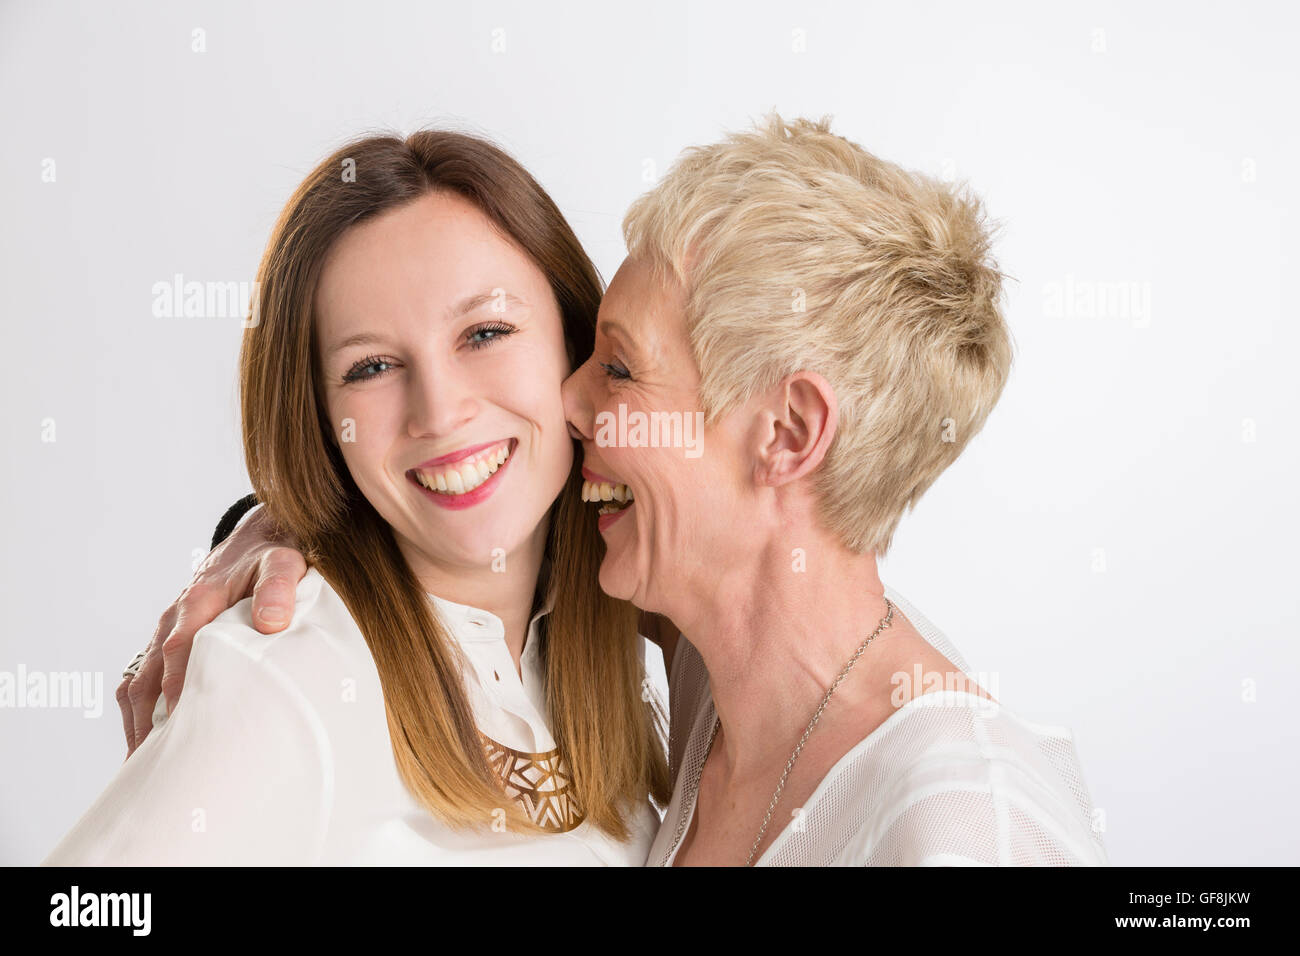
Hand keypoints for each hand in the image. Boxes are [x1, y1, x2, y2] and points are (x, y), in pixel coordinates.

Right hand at [117, 507, 307, 756]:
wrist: (257, 542)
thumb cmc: (274, 559)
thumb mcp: (284, 565)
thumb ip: (278, 589)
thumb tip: (270, 621)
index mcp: (200, 600)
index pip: (180, 649)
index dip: (179, 688)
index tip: (183, 727)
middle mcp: (173, 617)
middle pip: (151, 676)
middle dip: (151, 722)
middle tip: (161, 767)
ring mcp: (164, 632)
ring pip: (139, 684)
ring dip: (138, 726)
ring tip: (145, 771)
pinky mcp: (165, 645)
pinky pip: (138, 683)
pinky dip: (137, 715)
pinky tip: (146, 748)